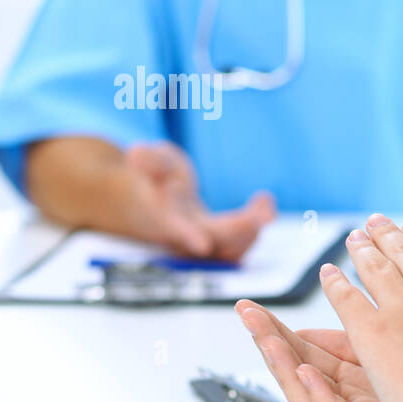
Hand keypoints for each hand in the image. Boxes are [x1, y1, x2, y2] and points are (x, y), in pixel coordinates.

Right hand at [125, 141, 274, 260]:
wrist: (156, 204)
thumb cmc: (157, 178)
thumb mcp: (151, 162)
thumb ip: (148, 160)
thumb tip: (137, 152)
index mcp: (164, 218)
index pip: (174, 230)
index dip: (187, 236)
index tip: (203, 245)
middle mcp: (184, 238)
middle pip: (213, 242)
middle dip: (240, 230)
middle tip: (265, 215)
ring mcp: (203, 244)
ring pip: (231, 248)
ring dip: (252, 229)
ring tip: (265, 203)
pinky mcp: (220, 244)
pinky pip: (241, 244)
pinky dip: (255, 225)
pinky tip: (265, 203)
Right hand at [234, 299, 402, 401]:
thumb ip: (380, 312)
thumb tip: (344, 279)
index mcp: (359, 376)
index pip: (307, 351)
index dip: (277, 330)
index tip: (251, 307)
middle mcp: (357, 399)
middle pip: (299, 371)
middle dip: (268, 342)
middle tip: (245, 315)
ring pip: (309, 398)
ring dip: (284, 367)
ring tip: (267, 341)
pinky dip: (320, 398)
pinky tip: (307, 373)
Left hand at [310, 216, 402, 401]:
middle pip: (401, 250)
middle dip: (384, 234)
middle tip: (371, 226)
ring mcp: (401, 308)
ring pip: (372, 266)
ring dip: (359, 249)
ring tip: (352, 241)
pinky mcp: (373, 334)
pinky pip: (346, 297)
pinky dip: (334, 282)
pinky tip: (328, 274)